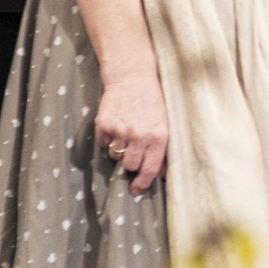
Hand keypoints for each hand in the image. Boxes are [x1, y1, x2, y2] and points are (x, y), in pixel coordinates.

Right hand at [95, 68, 169, 194]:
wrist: (132, 77)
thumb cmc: (152, 102)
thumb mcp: (164, 124)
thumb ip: (163, 150)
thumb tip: (161, 174)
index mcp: (158, 137)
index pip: (150, 169)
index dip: (143, 183)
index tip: (137, 190)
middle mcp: (139, 136)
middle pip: (129, 165)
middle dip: (130, 163)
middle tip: (132, 152)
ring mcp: (120, 130)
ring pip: (115, 156)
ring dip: (119, 150)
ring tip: (125, 133)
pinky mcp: (104, 124)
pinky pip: (104, 144)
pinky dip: (108, 139)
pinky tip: (116, 126)